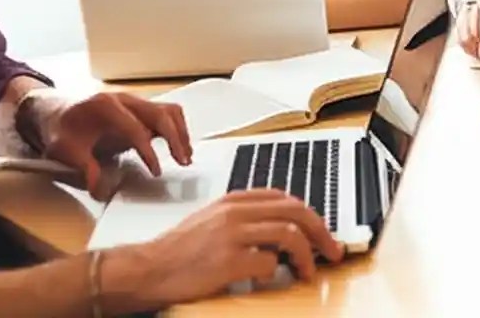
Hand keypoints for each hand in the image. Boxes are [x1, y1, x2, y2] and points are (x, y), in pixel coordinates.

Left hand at [42, 92, 191, 199]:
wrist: (55, 111)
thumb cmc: (62, 128)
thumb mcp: (64, 149)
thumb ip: (83, 167)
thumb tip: (98, 189)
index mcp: (106, 106)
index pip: (136, 129)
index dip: (149, 151)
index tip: (156, 170)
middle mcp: (125, 100)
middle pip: (161, 114)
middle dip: (175, 138)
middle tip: (183, 161)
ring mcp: (134, 102)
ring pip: (168, 110)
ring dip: (180, 132)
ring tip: (186, 155)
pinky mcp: (140, 108)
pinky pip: (166, 112)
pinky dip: (176, 127)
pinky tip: (179, 145)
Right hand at [105, 190, 345, 310]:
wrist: (147, 268)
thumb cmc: (178, 251)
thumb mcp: (212, 220)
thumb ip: (244, 217)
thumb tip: (281, 228)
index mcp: (234, 200)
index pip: (285, 198)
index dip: (310, 215)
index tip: (322, 231)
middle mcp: (236, 212)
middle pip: (296, 211)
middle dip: (322, 232)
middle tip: (333, 250)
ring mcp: (232, 235)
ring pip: (289, 235)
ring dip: (307, 255)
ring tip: (307, 271)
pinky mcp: (228, 260)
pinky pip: (268, 264)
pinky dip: (275, 274)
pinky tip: (270, 281)